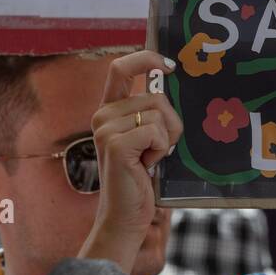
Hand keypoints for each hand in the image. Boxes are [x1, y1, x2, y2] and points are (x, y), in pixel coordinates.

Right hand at [78, 51, 180, 270]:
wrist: (125, 216)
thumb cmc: (141, 178)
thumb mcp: (146, 139)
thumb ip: (151, 113)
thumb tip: (173, 81)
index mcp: (109, 111)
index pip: (120, 67)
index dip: (146, 58)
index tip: (170, 66)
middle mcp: (102, 115)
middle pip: (155, 96)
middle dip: (170, 123)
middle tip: (158, 150)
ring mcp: (106, 129)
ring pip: (159, 113)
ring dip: (166, 139)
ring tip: (150, 159)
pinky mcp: (116, 144)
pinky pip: (157, 132)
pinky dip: (162, 150)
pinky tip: (147, 167)